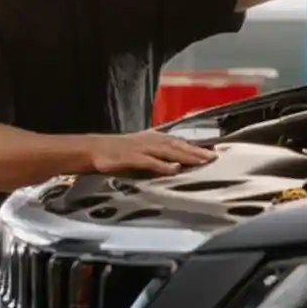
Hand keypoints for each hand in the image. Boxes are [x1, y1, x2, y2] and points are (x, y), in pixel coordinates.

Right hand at [87, 130, 216, 175]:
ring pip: (168, 151)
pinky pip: (150, 162)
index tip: (212, 150)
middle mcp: (150, 141)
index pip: (178, 142)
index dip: (195, 146)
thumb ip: (155, 156)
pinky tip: (174, 169)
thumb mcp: (138, 151)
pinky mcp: (131, 158)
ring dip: (186, 155)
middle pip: (177, 145)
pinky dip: (163, 165)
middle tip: (213, 156)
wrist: (93, 150)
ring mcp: (141, 148)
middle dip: (196, 151)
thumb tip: (173, 164)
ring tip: (201, 160)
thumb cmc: (116, 153)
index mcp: (152, 138)